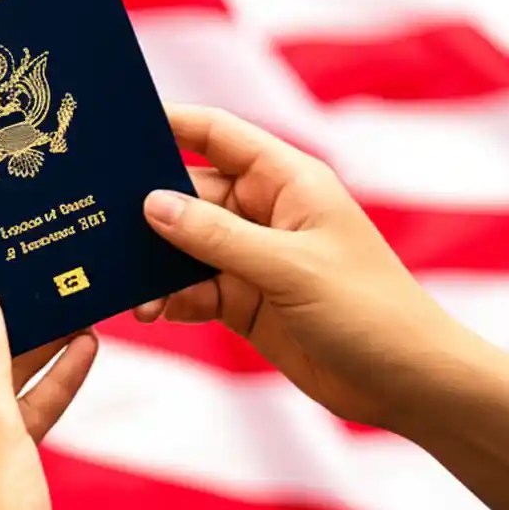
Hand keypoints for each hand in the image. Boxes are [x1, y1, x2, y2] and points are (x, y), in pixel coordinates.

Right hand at [136, 105, 468, 427]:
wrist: (410, 386)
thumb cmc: (370, 311)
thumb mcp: (289, 268)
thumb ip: (216, 236)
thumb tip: (152, 204)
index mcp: (286, 181)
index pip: (218, 134)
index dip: (171, 123)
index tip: (119, 124)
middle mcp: (264, 213)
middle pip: (189, 193)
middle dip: (147, 207)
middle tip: (97, 219)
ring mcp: (251, 258)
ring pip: (183, 246)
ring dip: (154, 263)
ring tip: (128, 286)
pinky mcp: (244, 301)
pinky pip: (191, 288)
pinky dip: (170, 298)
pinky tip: (154, 311)